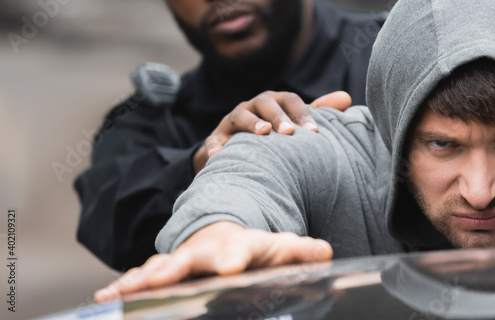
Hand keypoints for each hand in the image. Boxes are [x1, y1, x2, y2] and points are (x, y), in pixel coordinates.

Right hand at [93, 221, 332, 302]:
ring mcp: (177, 264)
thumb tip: (325, 251)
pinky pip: (139, 282)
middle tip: (155, 279)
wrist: (225, 238)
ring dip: (136, 282)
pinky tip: (103, 300)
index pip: (235, 252)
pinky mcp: (162, 276)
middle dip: (168, 271)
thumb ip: (301, 252)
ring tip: (114, 294)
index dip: (232, 258)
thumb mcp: (281, 249)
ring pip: (154, 272)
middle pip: (183, 262)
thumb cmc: (254, 250)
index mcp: (233, 248)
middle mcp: (200, 254)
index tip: (229, 267)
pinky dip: (123, 288)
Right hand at [193, 91, 352, 172]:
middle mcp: (254, 107)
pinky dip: (217, 147)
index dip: (303, 113)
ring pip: (240, 116)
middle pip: (266, 103)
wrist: (234, 152)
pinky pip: (214, 141)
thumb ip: (319, 112)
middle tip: (290, 133)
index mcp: (275, 103)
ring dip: (252, 123)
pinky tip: (222, 157)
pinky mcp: (216, 138)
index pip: (291, 101)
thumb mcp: (294, 123)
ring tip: (263, 133)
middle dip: (278, 116)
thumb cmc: (273, 136)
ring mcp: (232, 121)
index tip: (315, 133)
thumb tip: (347, 98)